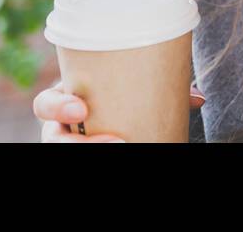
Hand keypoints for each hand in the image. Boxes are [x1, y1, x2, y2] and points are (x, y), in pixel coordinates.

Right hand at [34, 81, 205, 141]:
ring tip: (123, 148)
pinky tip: (122, 148)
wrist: (120, 112)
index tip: (81, 110)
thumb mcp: (131, 86)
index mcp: (68, 98)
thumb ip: (159, 88)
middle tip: (115, 142)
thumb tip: (197, 96)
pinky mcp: (83, 145)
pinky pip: (82, 156)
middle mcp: (62, 126)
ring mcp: (71, 140)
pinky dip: (96, 153)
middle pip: (52, 138)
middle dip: (74, 145)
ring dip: (87, 151)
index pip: (45, 104)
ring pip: (62, 149)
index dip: (56, 108)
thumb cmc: (123, 93)